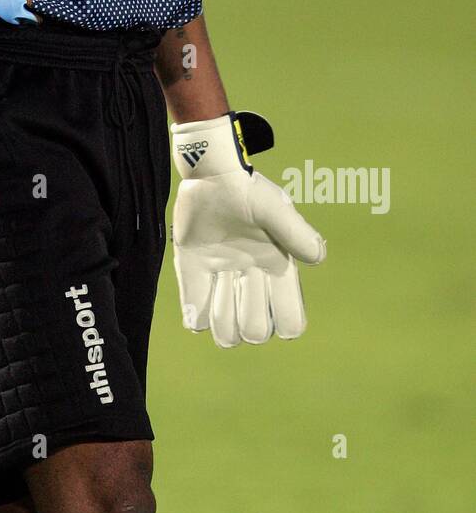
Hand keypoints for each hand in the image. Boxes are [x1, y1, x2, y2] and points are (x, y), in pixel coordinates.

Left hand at [170, 112, 324, 347]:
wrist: (209, 177)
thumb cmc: (247, 190)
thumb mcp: (273, 208)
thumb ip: (294, 231)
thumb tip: (318, 257)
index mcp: (278, 272)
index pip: (291, 323)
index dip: (284, 321)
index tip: (270, 291)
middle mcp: (252, 284)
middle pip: (256, 333)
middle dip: (247, 316)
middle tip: (238, 278)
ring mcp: (223, 283)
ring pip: (227, 335)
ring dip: (222, 318)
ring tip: (219, 282)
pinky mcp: (195, 279)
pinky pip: (196, 320)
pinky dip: (197, 314)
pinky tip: (202, 286)